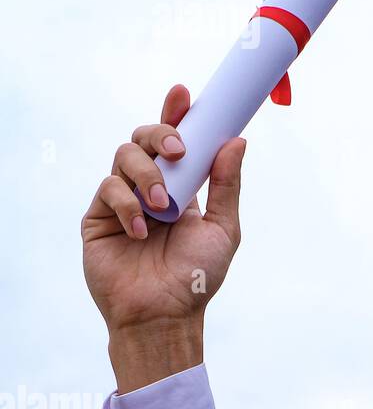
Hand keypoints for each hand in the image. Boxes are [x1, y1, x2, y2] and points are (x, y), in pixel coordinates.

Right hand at [81, 84, 245, 393]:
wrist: (164, 314)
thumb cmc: (198, 276)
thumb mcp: (223, 228)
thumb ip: (227, 185)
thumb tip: (237, 140)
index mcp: (182, 184)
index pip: (178, 139)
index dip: (177, 113)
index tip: (184, 93)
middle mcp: (151, 185)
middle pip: (145, 136)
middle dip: (163, 133)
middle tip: (181, 151)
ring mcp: (122, 199)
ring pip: (124, 155)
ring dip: (147, 174)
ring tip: (163, 206)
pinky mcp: (98, 217)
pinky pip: (107, 189)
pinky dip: (127, 204)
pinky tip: (141, 230)